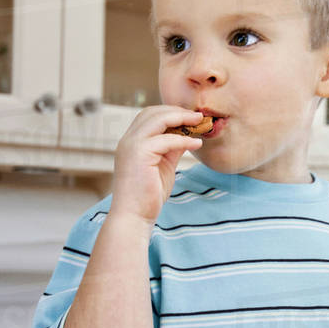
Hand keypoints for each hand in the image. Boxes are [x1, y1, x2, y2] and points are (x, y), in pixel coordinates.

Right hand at [110, 105, 205, 225]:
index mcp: (131, 142)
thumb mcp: (164, 166)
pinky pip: (167, 139)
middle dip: (177, 111)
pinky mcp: (140, 153)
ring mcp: (132, 145)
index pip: (149, 117)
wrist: (134, 216)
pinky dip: (184, 139)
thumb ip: (172, 150)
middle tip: (198, 116)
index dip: (170, 113)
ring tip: (200, 122)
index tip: (191, 117)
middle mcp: (128, 140)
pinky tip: (197, 143)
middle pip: (152, 112)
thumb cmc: (148, 196)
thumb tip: (187, 136)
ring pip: (158, 119)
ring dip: (181, 118)